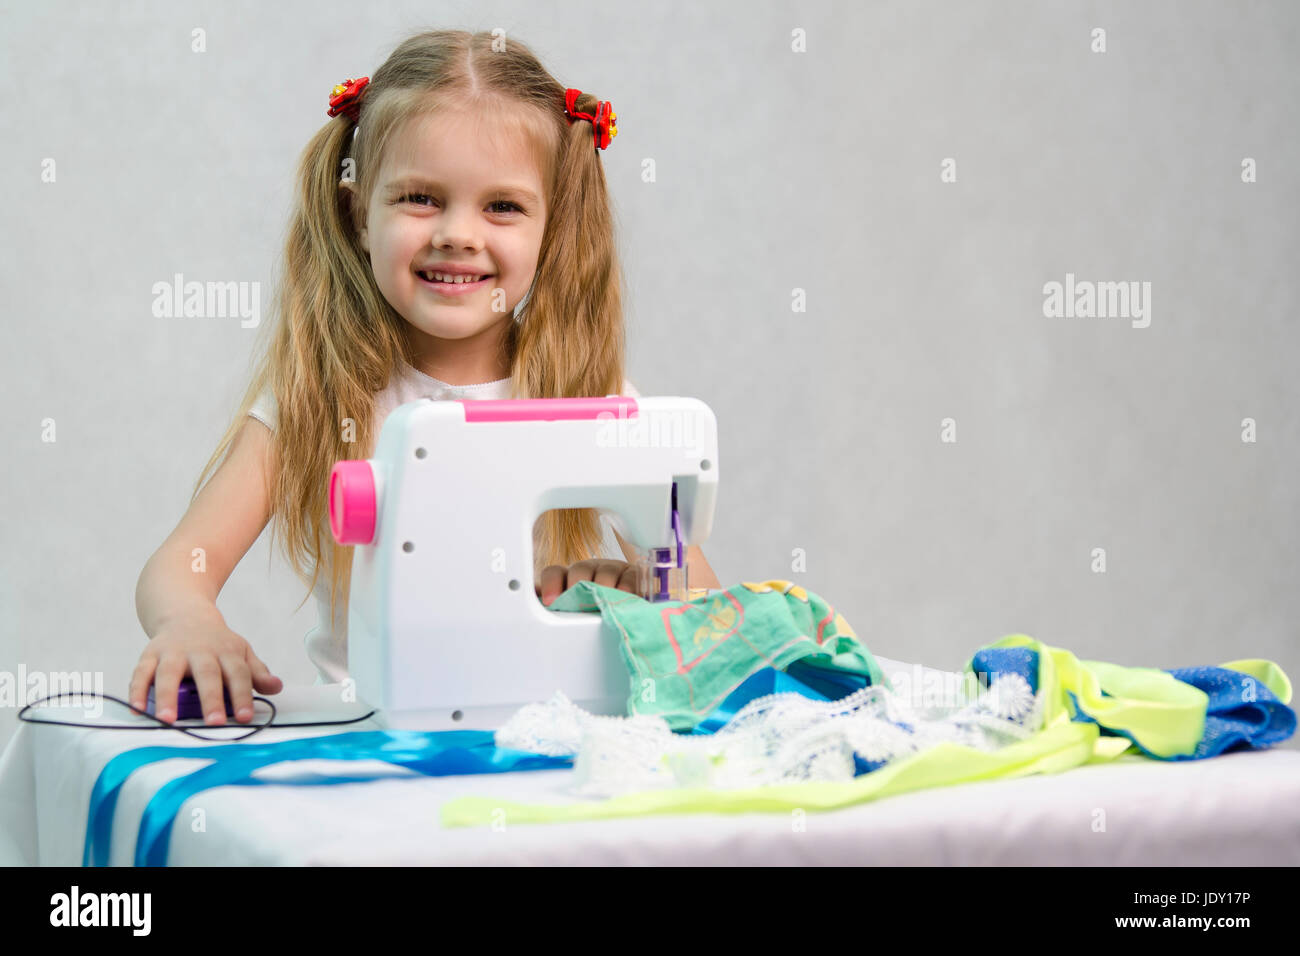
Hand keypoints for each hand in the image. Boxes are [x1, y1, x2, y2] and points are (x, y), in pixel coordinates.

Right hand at [129, 604, 282, 724]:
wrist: (186, 613)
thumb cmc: (217, 642)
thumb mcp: (241, 652)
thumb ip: (257, 672)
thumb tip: (277, 687)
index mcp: (226, 651)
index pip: (238, 674)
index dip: (243, 695)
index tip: (245, 717)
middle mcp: (200, 651)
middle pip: (207, 674)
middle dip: (211, 698)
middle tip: (214, 722)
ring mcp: (173, 652)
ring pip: (169, 673)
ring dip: (167, 696)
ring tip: (168, 720)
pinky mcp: (150, 654)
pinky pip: (141, 673)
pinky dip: (137, 691)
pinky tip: (138, 710)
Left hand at [536, 558, 638, 606]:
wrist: (630, 610)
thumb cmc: (596, 610)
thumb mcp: (574, 611)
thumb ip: (555, 611)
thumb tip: (531, 615)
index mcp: (570, 577)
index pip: (555, 572)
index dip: (551, 584)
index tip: (550, 601)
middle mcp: (590, 570)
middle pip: (580, 569)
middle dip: (578, 585)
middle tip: (578, 603)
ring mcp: (613, 570)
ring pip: (606, 572)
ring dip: (603, 586)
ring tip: (602, 602)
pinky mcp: (634, 576)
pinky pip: (631, 578)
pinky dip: (628, 587)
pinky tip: (624, 597)